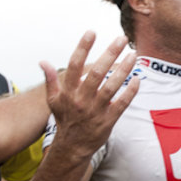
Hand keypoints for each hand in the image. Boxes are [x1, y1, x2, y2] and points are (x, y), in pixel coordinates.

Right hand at [39, 32, 138, 162]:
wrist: (71, 148)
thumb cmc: (65, 120)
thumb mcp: (53, 100)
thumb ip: (50, 80)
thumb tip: (43, 62)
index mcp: (68, 92)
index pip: (74, 65)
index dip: (83, 47)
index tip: (92, 32)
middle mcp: (81, 100)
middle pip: (96, 73)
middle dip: (110, 53)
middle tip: (121, 39)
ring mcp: (95, 111)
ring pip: (111, 87)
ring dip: (124, 70)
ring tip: (133, 55)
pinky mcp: (107, 121)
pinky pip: (121, 104)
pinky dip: (130, 92)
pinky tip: (137, 79)